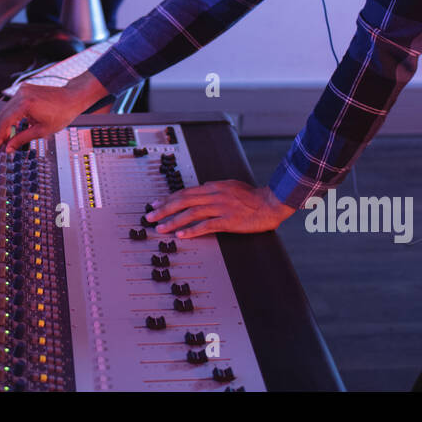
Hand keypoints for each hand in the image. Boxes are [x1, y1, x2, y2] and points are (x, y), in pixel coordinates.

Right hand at [0, 80, 91, 152]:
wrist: (72, 98)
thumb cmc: (62, 113)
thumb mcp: (42, 131)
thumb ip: (22, 139)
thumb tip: (9, 148)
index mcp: (25, 104)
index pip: (4, 122)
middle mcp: (21, 94)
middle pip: (2, 115)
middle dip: (0, 132)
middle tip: (1, 145)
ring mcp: (22, 90)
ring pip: (6, 110)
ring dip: (5, 124)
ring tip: (8, 138)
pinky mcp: (24, 89)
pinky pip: (12, 104)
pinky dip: (11, 116)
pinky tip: (14, 127)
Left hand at [146, 180, 295, 237]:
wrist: (271, 202)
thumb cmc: (253, 196)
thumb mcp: (231, 185)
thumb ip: (215, 187)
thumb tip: (202, 187)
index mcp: (213, 187)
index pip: (185, 192)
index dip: (168, 199)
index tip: (156, 204)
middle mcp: (214, 195)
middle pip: (183, 201)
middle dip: (164, 209)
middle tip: (150, 216)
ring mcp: (220, 208)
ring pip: (190, 213)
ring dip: (173, 221)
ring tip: (161, 228)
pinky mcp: (228, 220)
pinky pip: (206, 225)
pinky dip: (192, 230)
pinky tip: (181, 235)